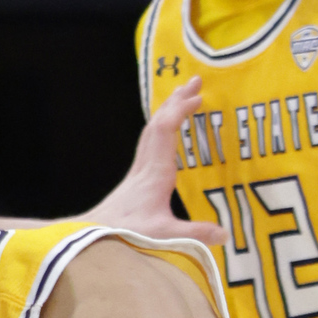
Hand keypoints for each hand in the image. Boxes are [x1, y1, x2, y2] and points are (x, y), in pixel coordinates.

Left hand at [85, 77, 224, 246]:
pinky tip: (166, 127)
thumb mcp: (164, 235)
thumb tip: (224, 235)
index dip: (181, 111)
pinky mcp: (135, 176)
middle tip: (196, 81)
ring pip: (151, 129)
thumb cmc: (127, 234)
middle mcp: (145, 165)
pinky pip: (149, 141)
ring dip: (167, 110)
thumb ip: (194, 234)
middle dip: (177, 100)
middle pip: (158, 122)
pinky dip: (160, 126)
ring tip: (182, 94)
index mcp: (155, 173)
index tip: (199, 97)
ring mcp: (138, 169)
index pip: (166, 130)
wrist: (94, 235)